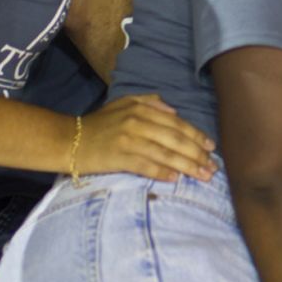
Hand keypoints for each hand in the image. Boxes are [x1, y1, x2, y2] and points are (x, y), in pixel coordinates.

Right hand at [74, 94, 217, 180]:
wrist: (69, 140)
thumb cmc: (99, 124)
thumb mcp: (123, 103)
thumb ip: (149, 103)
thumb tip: (174, 111)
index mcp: (140, 108)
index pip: (176, 123)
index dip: (196, 135)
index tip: (211, 147)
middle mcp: (137, 122)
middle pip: (175, 139)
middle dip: (197, 154)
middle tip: (213, 167)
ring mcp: (128, 139)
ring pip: (165, 153)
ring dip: (187, 166)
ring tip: (202, 176)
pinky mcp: (119, 157)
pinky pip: (146, 166)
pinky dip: (162, 172)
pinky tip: (176, 178)